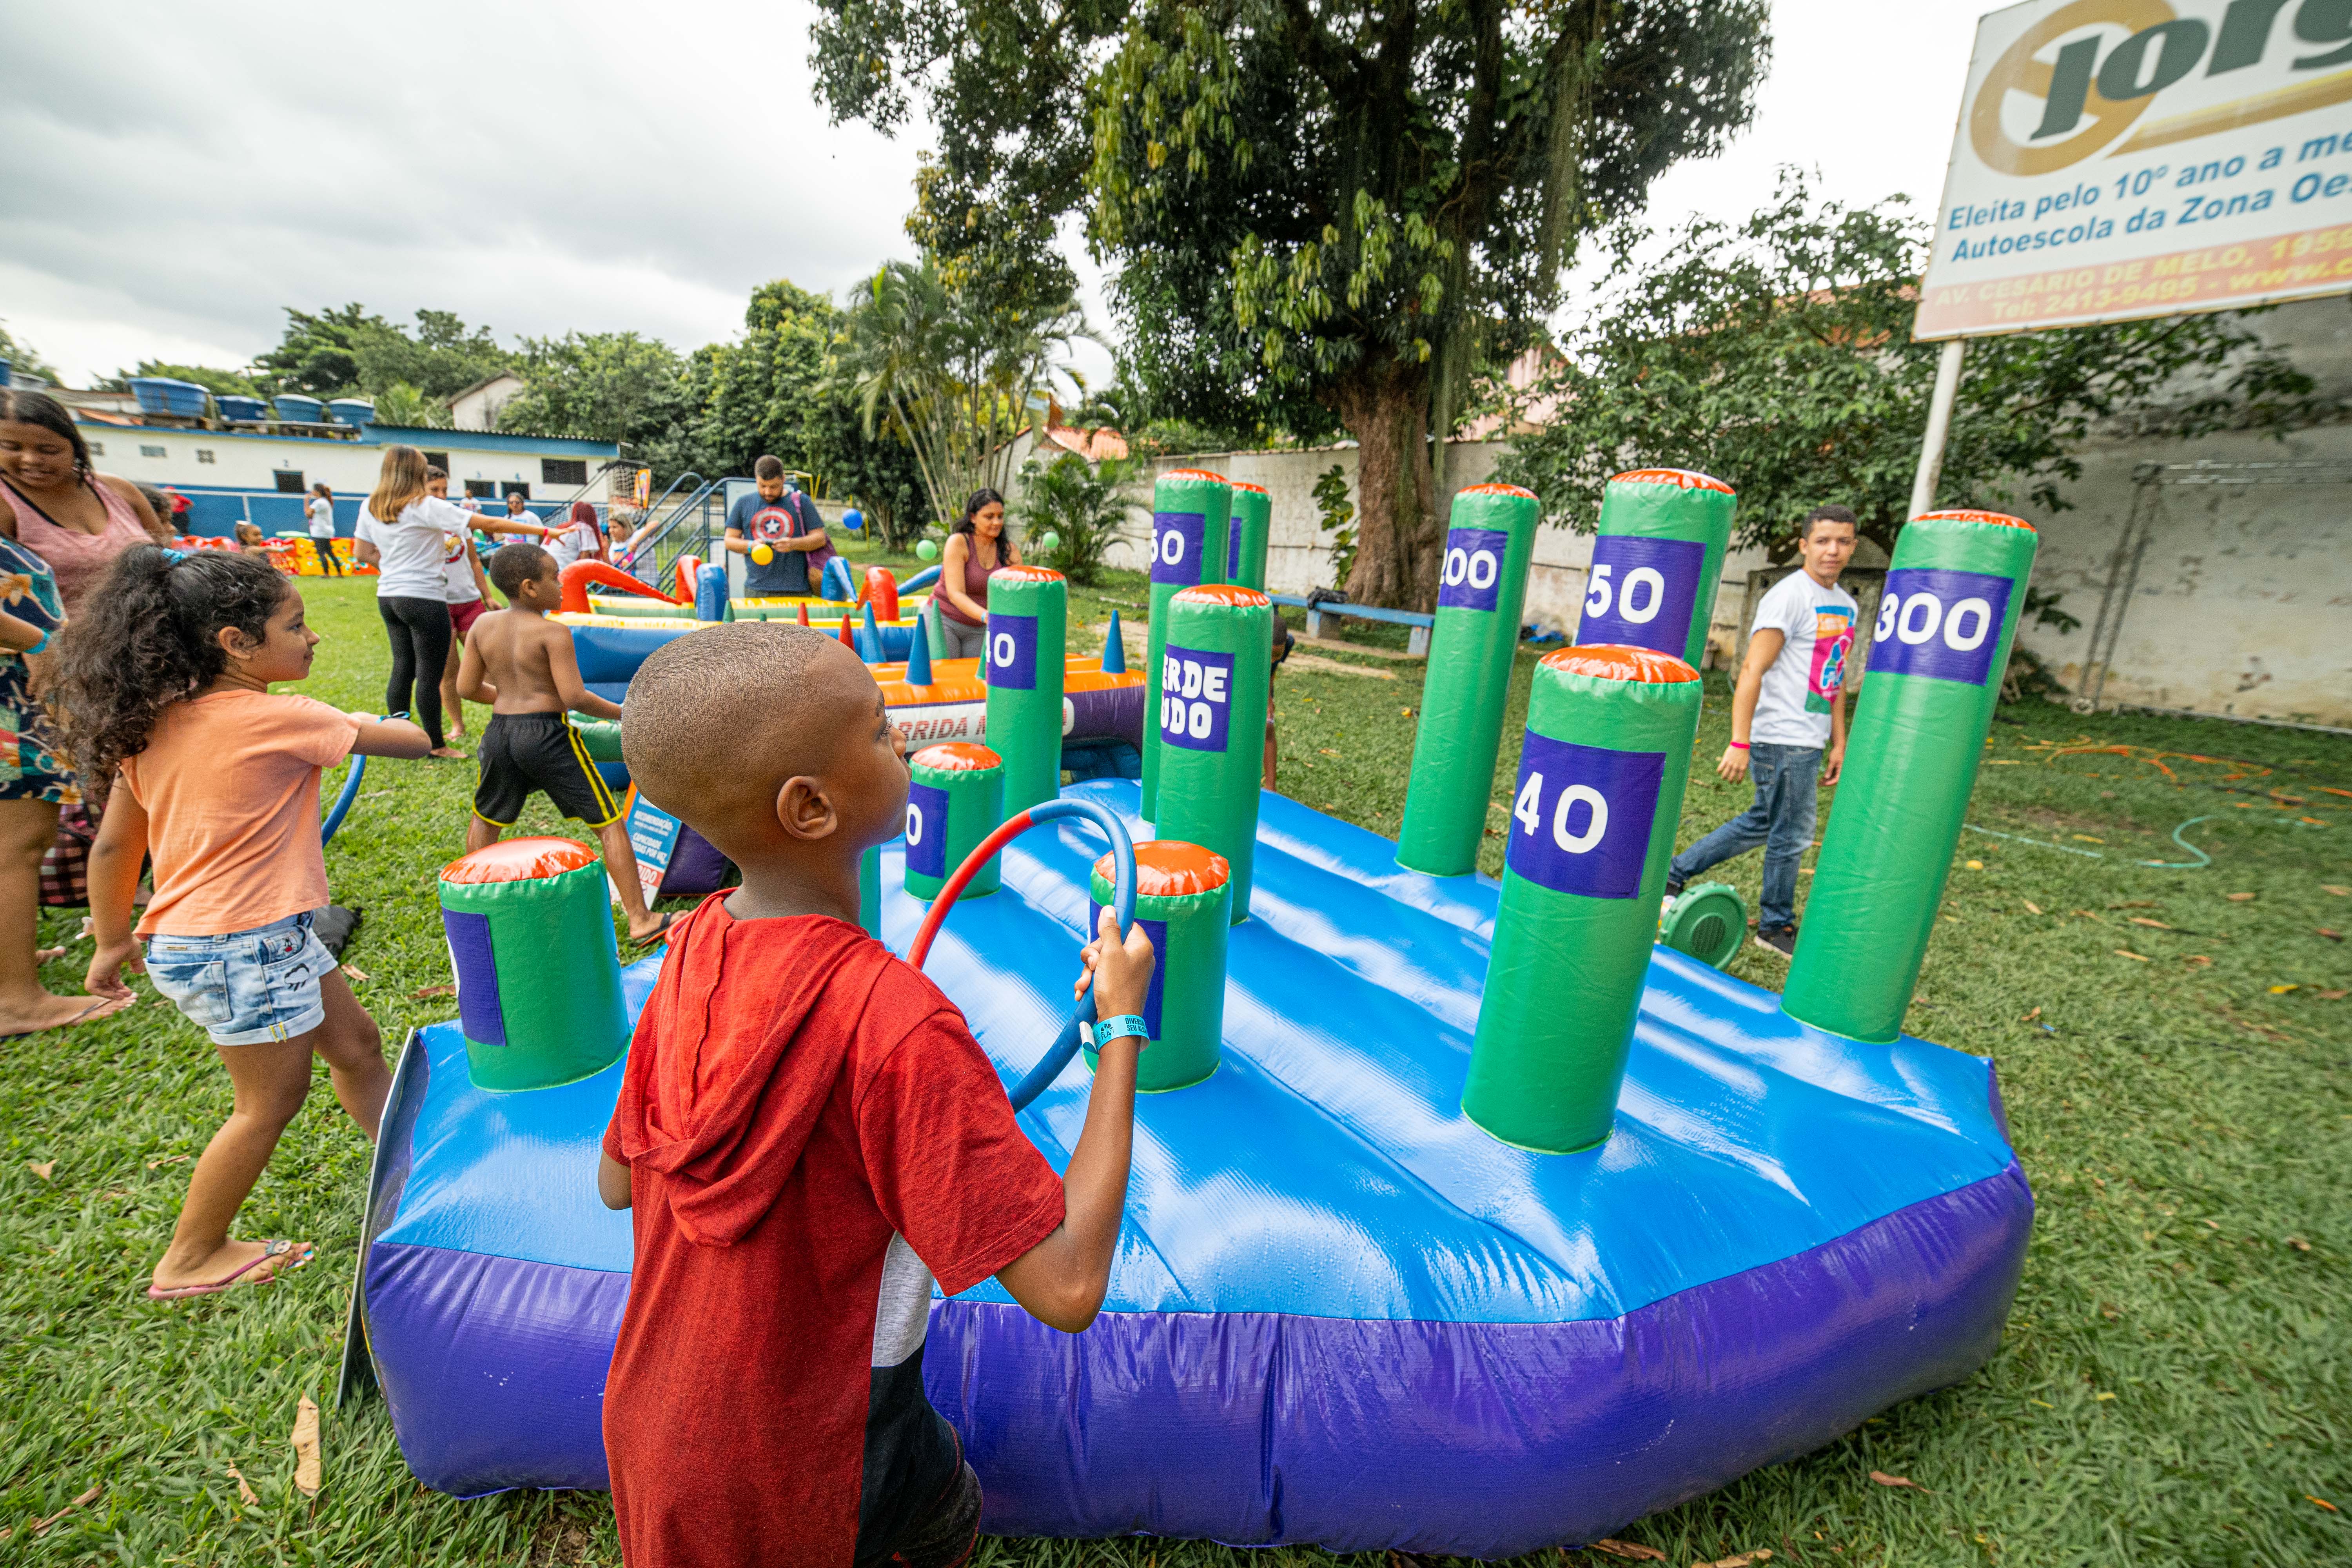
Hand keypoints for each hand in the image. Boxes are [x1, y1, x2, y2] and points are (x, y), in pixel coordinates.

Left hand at [86, 938, 142, 1001]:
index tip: (130, 992)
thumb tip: (139, 972)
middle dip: (116, 993)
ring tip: (122, 997)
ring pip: (98, 989)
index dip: (120, 987)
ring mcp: (97, 971)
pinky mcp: (93, 973)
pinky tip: (115, 994)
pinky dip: (102, 993)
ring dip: (110, 995)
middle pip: (106, 986)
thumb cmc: (126, 943)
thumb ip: (137, 964)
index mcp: (112, 964)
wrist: (116, 937)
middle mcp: (103, 969)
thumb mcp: (135, 955)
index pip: (113, 980)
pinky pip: (92, 988)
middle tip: (128, 995)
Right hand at [1072, 905, 1155, 1022]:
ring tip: (1086, 985)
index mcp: (1141, 947)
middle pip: (1108, 943)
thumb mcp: (1110, 953)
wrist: (1116, 1024)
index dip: (1108, 931)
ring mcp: (1128, 973)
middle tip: (1092, 967)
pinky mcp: (1118, 986)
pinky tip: (1083, 993)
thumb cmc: (1116, 987)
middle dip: (1092, 956)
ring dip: (1088, 972)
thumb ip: (1109, 930)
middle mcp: (1137, 958)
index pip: (1125, 926)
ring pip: (1100, 961)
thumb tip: (1110, 909)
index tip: (1099, 941)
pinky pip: (1100, 976)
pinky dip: (1090, 983)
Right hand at [1716, 744, 1750, 782]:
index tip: (1736, 783)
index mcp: (1743, 768)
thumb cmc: (1744, 752)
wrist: (1740, 744)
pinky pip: (1721, 768)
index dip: (1738, 781)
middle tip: (1730, 782)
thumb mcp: (1746, 761)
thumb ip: (1742, 767)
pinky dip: (1719, 771)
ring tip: (1723, 778)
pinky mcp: (1725, 760)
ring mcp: (1730, 764)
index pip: (1740, 778)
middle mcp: (1736, 767)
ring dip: (1724, 777)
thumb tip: (1739, 773)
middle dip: (1730, 781)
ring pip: (1725, 774)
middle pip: (1732, 777)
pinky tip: (1718, 772)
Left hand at [1821, 745, 1843, 786]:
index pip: (1836, 779)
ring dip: (1826, 780)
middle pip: (1834, 780)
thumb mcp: (1832, 761)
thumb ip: (1829, 769)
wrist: (1838, 747)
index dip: (1830, 782)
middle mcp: (1840, 771)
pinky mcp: (1835, 769)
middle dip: (1827, 783)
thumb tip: (1826, 777)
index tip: (1824, 784)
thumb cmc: (1836, 753)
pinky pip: (1831, 775)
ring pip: (1832, 778)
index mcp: (1841, 770)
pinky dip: (1826, 777)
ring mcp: (1837, 770)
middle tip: (1819, 784)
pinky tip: (1821, 779)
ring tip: (1819, 783)